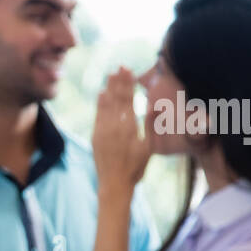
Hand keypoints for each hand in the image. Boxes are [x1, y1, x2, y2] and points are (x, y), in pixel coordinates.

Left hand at [92, 66, 150, 193]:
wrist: (114, 184)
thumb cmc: (136, 168)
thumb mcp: (149, 147)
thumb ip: (152, 125)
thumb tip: (155, 106)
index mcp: (129, 127)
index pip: (129, 100)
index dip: (128, 84)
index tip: (129, 71)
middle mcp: (114, 126)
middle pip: (117, 98)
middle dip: (119, 81)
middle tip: (121, 66)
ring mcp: (103, 131)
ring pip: (106, 104)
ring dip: (109, 88)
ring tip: (111, 74)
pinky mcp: (96, 136)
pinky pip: (98, 115)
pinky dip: (100, 103)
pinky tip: (101, 93)